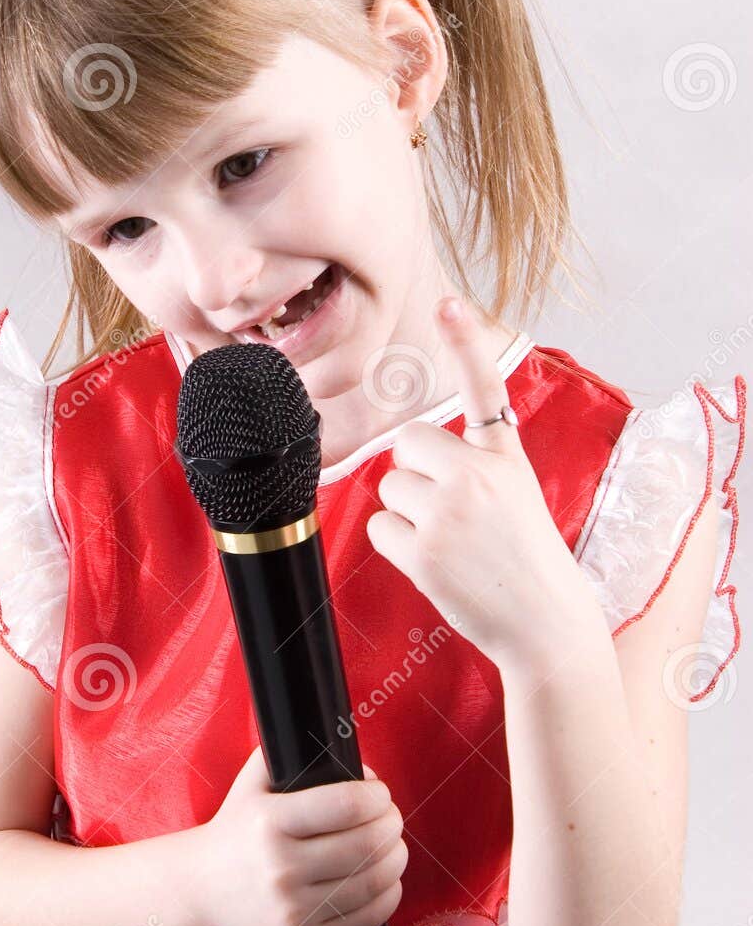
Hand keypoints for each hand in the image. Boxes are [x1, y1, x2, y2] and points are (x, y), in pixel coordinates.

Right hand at [201, 746, 407, 925]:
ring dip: (395, 859)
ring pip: (371, 883)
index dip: (376, 796)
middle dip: (391, 825)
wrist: (204, 887)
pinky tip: (387, 881)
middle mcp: (280, 867)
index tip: (379, 793)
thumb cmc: (239, 826)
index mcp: (270, 822)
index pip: (347, 805)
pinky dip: (387, 897)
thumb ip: (293, 751)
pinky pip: (363, 920)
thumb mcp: (253, 781)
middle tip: (392, 818)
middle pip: (366, 844)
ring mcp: (291, 909)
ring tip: (393, 846)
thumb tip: (354, 760)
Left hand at [365, 294, 595, 669]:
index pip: (485, 388)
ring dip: (406, 512)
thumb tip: (409, 454)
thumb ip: (475, 462)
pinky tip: (433, 561)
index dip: (467, 341)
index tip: (449, 302)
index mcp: (505, 456)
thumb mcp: (519, 492)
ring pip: (389, 485)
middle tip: (449, 508)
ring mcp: (449, 514)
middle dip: (414, 472)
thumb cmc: (526, 558)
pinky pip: (381, 527)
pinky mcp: (425, 552)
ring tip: (448, 541)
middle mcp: (478, 477)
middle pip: (405, 444)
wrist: (545, 623)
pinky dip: (397, 545)